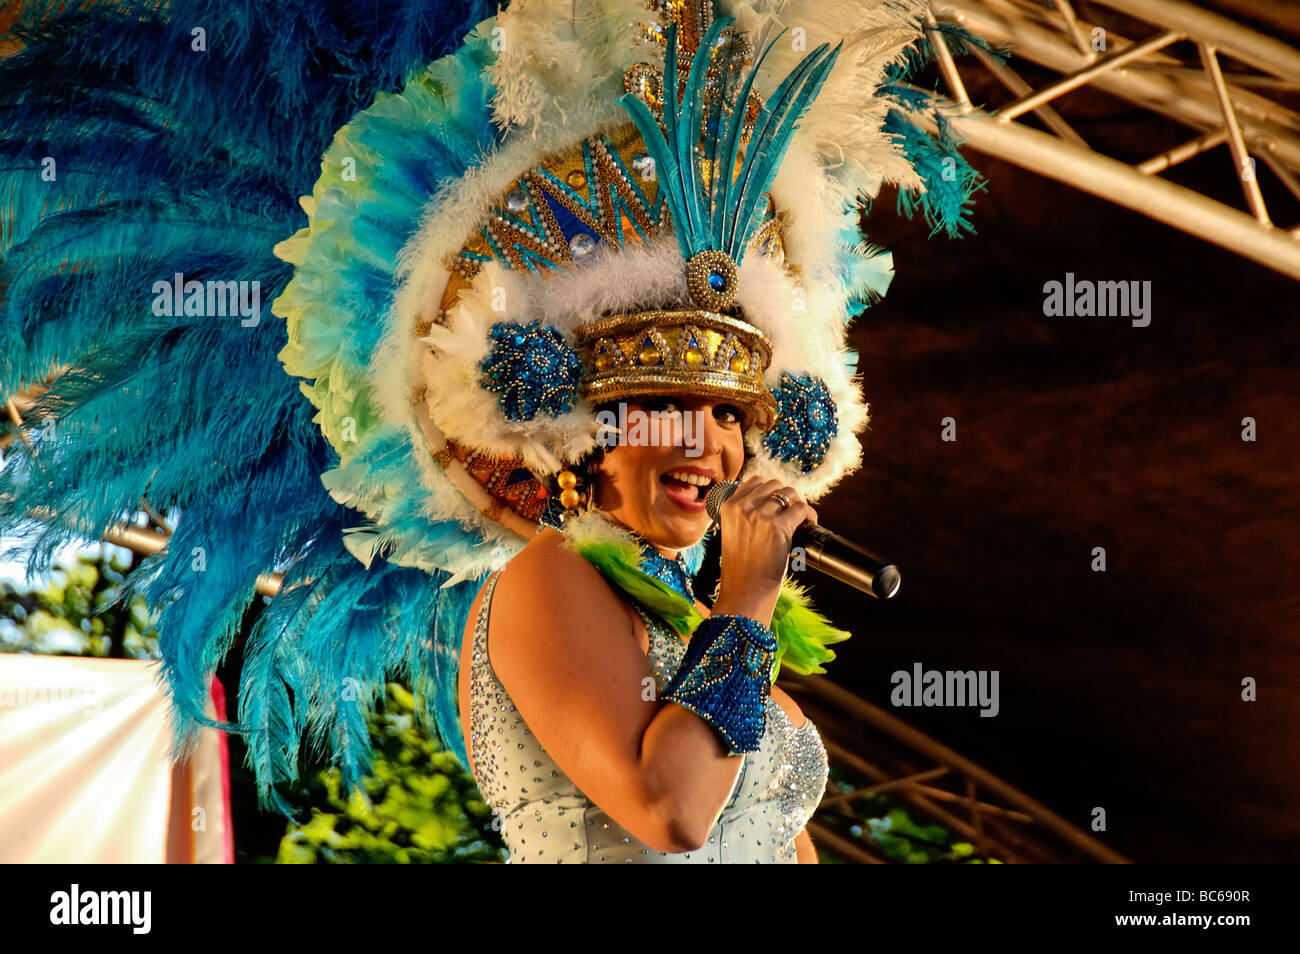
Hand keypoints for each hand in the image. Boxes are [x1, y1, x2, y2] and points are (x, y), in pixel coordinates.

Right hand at [710, 476, 816, 625]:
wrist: (745, 590)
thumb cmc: (742, 567)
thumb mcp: (733, 532)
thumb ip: (745, 514)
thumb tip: (773, 501)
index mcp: (729, 506)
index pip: (756, 481)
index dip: (771, 491)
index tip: (778, 504)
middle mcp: (743, 507)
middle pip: (775, 484)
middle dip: (786, 497)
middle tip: (791, 514)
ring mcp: (760, 515)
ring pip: (790, 493)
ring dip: (798, 504)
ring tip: (801, 520)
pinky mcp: (778, 527)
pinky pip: (802, 509)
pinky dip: (809, 516)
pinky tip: (808, 525)